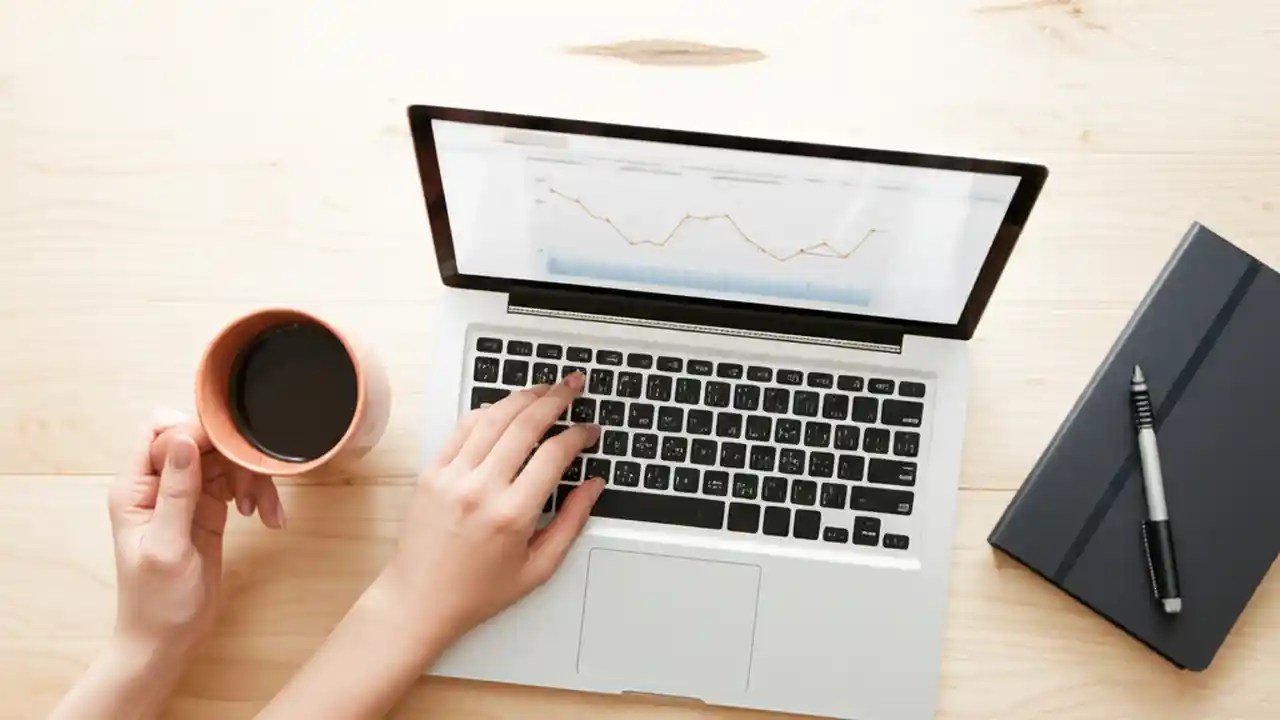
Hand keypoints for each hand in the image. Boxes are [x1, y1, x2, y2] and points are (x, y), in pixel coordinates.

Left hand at [52, 412, 285, 719]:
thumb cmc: (156, 602)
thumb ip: (175, 492)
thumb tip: (185, 439)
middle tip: (255, 484)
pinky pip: (238, 484)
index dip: (195, 430)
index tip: (228, 451)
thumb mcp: (166, 547)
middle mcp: (158, 484)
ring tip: (262, 512)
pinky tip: (266, 518)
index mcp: (135, 488)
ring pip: (225, 460)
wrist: (167, 640)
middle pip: (201, 440)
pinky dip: (258, 495)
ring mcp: (186, 495)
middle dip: (234, 457)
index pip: (160, 430)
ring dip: (252, 479)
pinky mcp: (210, 508)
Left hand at [255, 376, 602, 718]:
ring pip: (494, 417)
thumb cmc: (477, 591)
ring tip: (545, 387)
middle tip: (573, 386)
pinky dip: (488, 410)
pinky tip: (505, 406)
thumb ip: (572, 522)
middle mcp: (481, 489)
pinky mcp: (432, 472)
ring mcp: (452, 477)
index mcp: (512, 515)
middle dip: (556, 398)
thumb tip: (594, 486)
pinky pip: (462, 427)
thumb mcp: (538, 567)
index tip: (590, 430)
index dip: (579, 434)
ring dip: (524, 396)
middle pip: (526, 424)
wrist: (419, 600)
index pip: (554, 454)